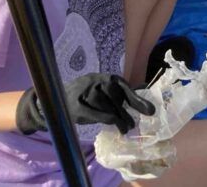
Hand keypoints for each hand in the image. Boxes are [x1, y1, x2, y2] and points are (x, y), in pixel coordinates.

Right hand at [17, 73, 154, 134]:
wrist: (55, 99)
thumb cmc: (85, 96)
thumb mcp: (104, 91)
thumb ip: (122, 93)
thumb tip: (144, 92)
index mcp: (105, 77)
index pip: (124, 87)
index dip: (137, 100)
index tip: (151, 111)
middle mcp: (96, 81)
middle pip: (116, 98)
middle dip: (126, 112)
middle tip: (133, 125)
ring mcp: (85, 92)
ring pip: (107, 106)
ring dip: (118, 118)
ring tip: (125, 128)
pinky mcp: (77, 106)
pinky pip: (96, 113)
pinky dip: (107, 119)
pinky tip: (114, 125)